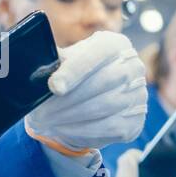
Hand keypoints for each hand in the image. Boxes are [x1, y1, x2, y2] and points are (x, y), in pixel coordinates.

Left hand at [25, 31, 146, 153]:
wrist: (88, 100)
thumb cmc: (73, 76)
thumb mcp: (63, 62)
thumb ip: (54, 60)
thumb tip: (37, 63)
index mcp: (114, 45)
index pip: (98, 53)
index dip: (75, 71)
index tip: (54, 86)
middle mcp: (132, 66)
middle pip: (103, 82)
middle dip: (69, 100)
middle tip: (43, 113)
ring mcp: (138, 94)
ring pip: (106, 106)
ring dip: (73, 117)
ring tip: (49, 122)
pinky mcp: (136, 119)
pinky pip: (111, 127)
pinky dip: (85, 131)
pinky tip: (65, 131)